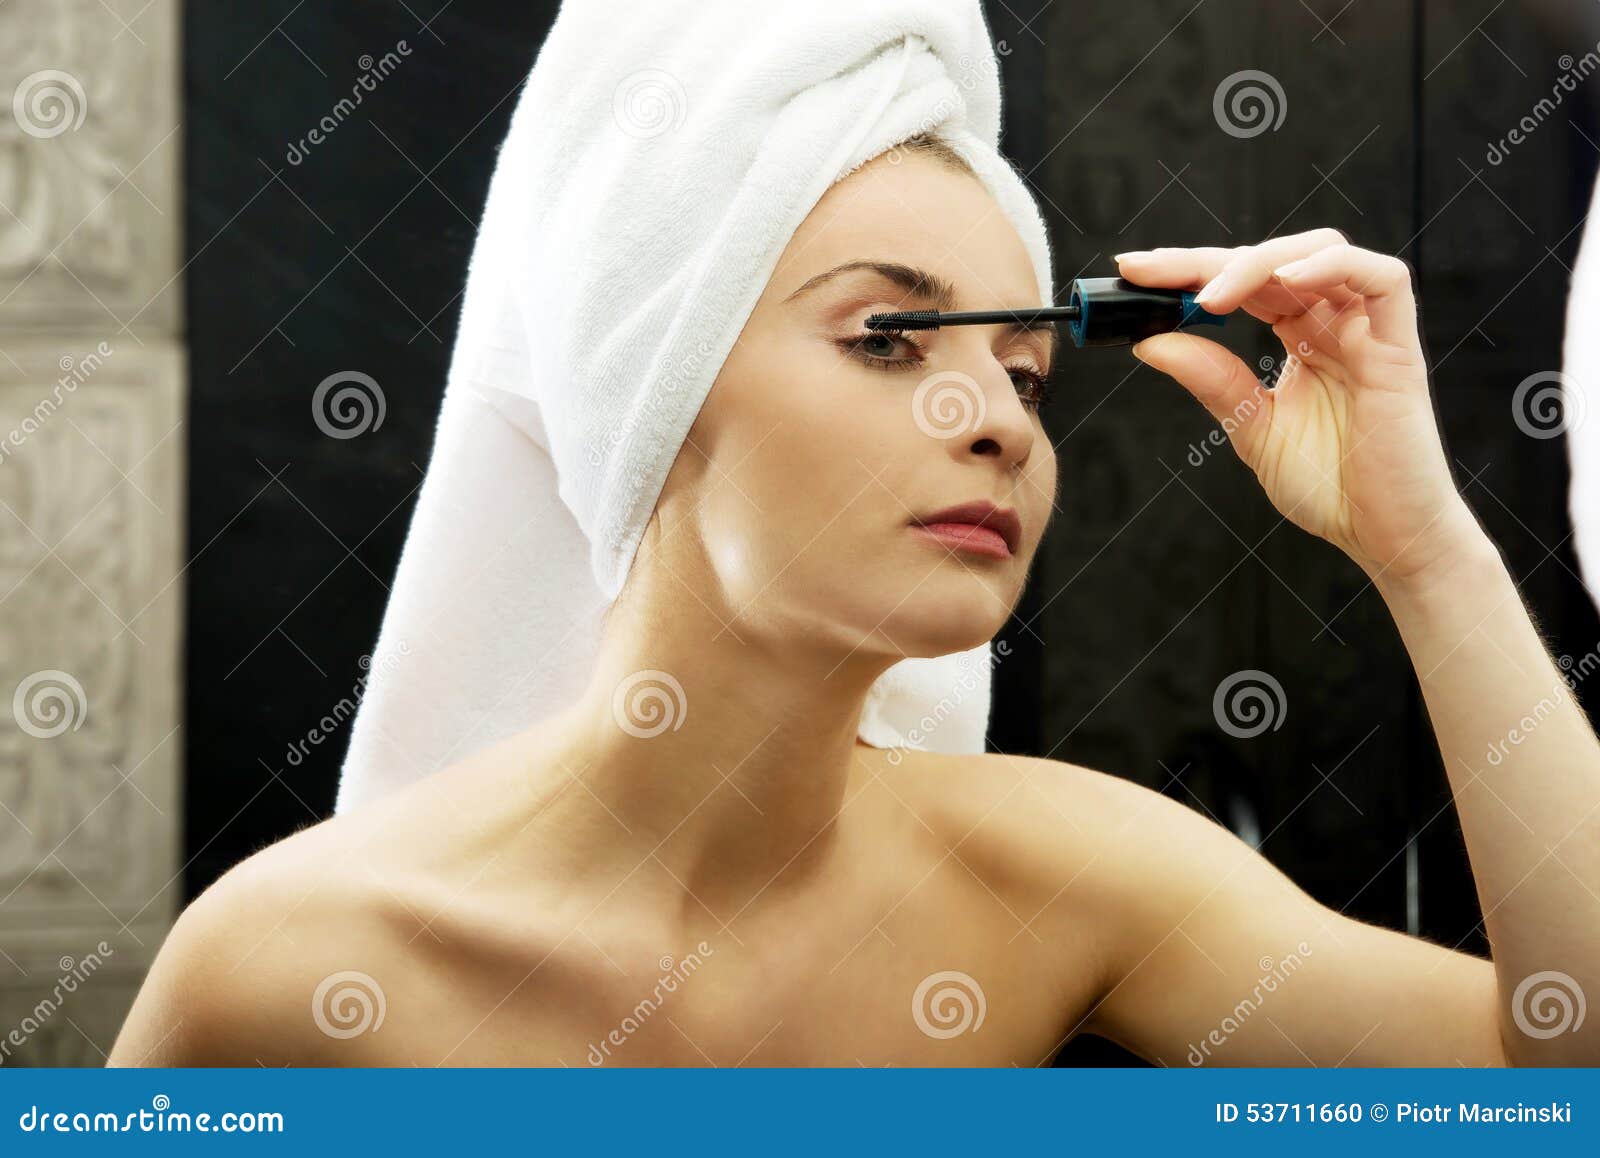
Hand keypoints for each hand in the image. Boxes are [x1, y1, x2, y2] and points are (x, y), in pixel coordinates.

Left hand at [1117, 228, 1486, 590]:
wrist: (1384, 537)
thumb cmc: (1331, 487)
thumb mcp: (1252, 428)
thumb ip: (1211, 380)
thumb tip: (1150, 343)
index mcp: (1303, 337)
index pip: (1244, 283)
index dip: (1190, 270)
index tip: (1133, 272)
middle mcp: (1336, 323)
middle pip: (1272, 259)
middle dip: (1206, 260)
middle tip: (1147, 272)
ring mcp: (1370, 331)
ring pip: (1322, 253)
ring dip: (1258, 262)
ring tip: (1208, 297)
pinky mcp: (1400, 348)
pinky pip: (1381, 279)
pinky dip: (1331, 267)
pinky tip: (1284, 282)